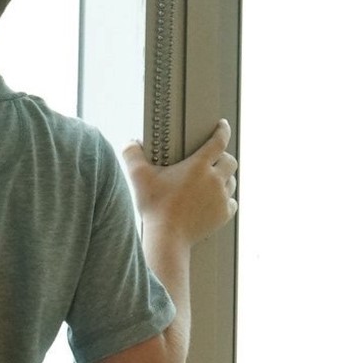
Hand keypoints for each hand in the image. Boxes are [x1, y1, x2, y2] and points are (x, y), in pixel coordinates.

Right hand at [121, 119, 238, 246]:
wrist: (167, 237)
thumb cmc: (154, 206)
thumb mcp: (138, 177)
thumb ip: (132, 154)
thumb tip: (131, 142)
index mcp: (198, 165)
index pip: (218, 141)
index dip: (222, 130)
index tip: (223, 125)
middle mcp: (214, 179)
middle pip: (230, 161)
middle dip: (224, 157)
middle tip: (214, 159)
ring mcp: (221, 198)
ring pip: (232, 182)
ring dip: (224, 178)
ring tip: (211, 182)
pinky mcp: (223, 215)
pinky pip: (231, 202)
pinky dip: (225, 200)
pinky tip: (214, 201)